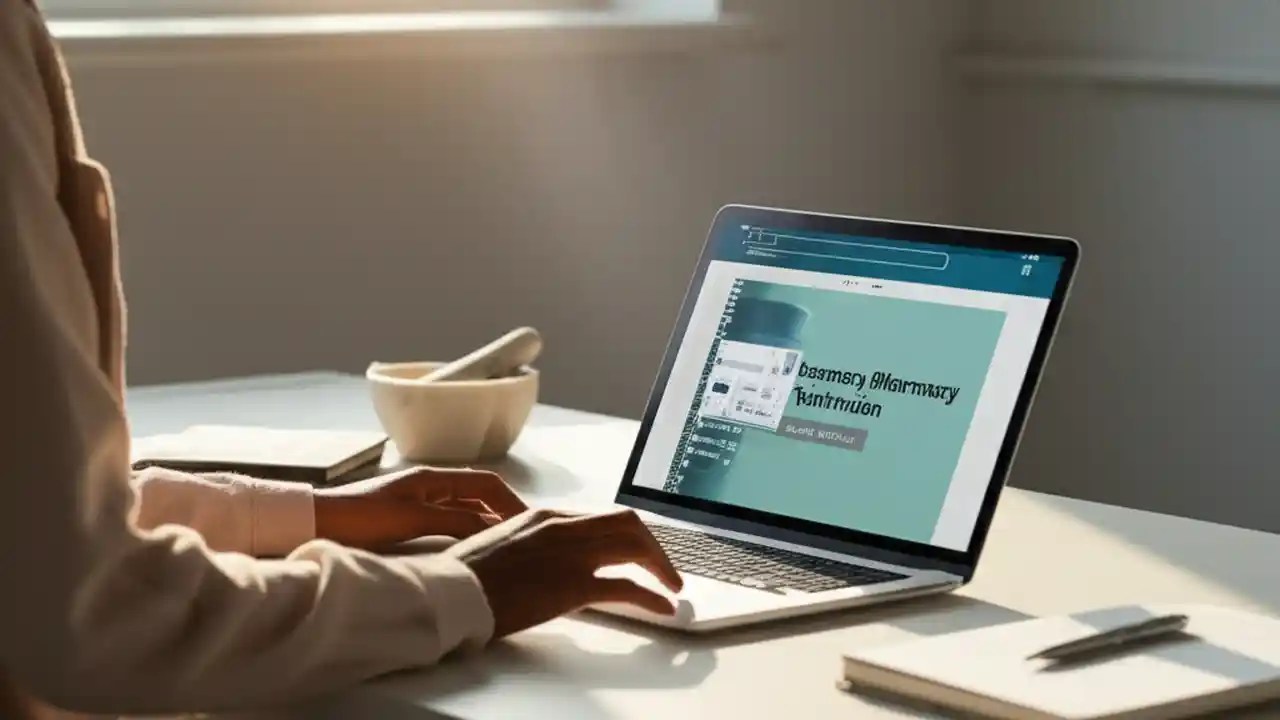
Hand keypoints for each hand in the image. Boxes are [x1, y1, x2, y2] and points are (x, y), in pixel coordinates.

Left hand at [314, 466, 526, 549]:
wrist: (315, 523)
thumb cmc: (360, 518)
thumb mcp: (411, 519)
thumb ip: (454, 521)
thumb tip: (495, 527)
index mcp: (434, 478)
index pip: (487, 484)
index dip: (511, 502)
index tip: (531, 524)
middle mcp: (430, 486)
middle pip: (479, 497)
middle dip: (503, 513)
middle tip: (525, 539)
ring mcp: (419, 503)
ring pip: (465, 511)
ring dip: (486, 524)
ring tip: (505, 547)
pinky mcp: (408, 520)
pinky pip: (449, 523)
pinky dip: (466, 533)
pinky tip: (471, 550)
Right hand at [444, 508, 683, 637]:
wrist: (450, 591)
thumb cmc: (464, 574)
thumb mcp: (502, 544)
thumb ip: (531, 544)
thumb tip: (546, 560)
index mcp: (545, 514)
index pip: (600, 516)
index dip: (626, 534)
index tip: (636, 550)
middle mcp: (564, 526)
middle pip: (627, 523)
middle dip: (652, 545)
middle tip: (663, 567)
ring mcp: (571, 553)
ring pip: (635, 546)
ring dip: (660, 566)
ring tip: (672, 586)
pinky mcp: (573, 585)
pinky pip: (626, 587)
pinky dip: (651, 596)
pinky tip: (661, 607)